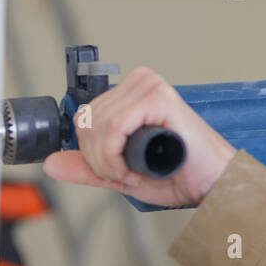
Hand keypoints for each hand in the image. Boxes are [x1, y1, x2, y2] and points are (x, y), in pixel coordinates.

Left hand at [43, 66, 235, 207]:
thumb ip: (88, 166)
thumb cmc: (181, 173)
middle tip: (124, 175)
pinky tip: (132, 168)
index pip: (84, 115)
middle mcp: (141, 83)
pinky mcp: (159, 99)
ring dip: (107, 162)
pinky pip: (114, 126)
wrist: (214, 182)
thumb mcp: (122, 172)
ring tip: (132, 173)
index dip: (90, 152)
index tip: (114, 171)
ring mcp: (151, 87)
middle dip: (98, 160)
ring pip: (97, 125)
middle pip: (86, 120)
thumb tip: (52, 162)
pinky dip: (115, 155)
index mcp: (133, 92)